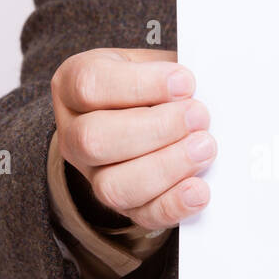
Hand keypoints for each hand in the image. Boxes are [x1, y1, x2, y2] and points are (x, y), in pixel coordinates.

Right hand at [51, 48, 214, 230]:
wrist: (156, 114)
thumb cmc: (155, 84)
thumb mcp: (155, 63)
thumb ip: (173, 73)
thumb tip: (201, 89)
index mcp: (73, 85)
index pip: (90, 85)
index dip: (139, 85)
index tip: (184, 82)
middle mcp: (74, 134)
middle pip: (94, 140)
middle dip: (155, 129)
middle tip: (198, 116)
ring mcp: (94, 175)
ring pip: (112, 186)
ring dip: (166, 167)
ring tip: (204, 148)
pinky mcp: (124, 206)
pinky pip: (142, 215)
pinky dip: (173, 205)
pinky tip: (199, 189)